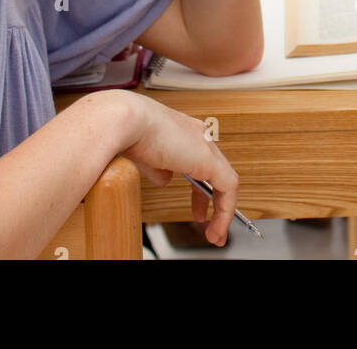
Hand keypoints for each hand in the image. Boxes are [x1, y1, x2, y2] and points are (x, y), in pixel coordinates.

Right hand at [118, 92, 238, 245]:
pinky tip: (216, 228)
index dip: (201, 188)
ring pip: (226, 182)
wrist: (127, 122)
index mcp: (184, 131)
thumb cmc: (128, 133)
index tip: (198, 209)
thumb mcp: (145, 156)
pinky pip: (228, 188)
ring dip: (222, 211)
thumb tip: (165, 180)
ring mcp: (206, 146)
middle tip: (210, 224)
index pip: (201, 160)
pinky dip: (225, 211)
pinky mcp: (210, 160)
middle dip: (214, 202)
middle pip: (216, 172)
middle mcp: (199, 135)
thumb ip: (158, 169)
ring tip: (215, 234)